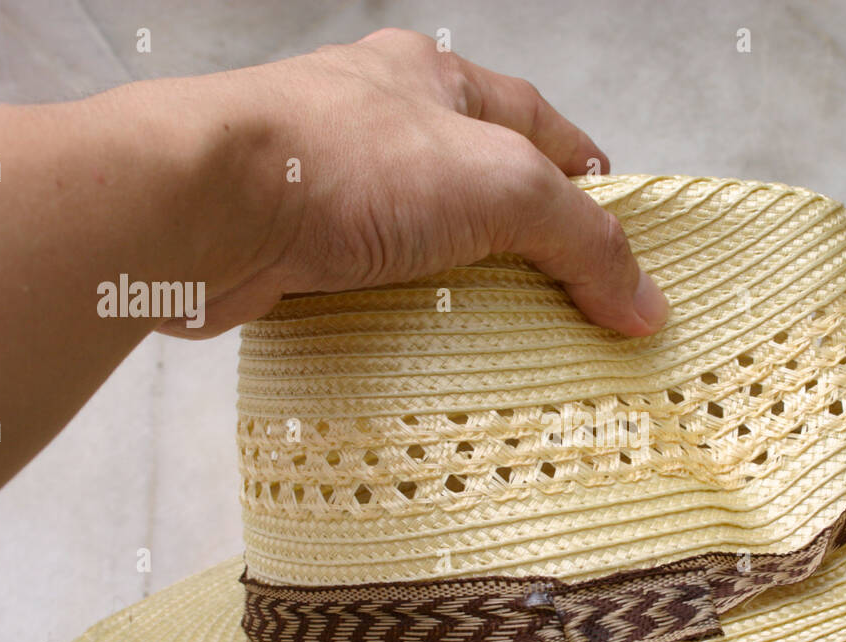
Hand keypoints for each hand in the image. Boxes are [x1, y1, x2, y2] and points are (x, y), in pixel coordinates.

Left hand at [159, 27, 670, 338]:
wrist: (199, 209)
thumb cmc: (342, 163)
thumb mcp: (502, 186)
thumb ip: (583, 240)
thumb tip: (645, 303)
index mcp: (436, 81)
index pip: (542, 129)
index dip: (591, 184)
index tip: (626, 248)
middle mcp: (385, 127)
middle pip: (485, 191)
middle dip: (533, 250)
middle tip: (579, 313)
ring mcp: (338, 190)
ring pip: (429, 245)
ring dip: (470, 292)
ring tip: (517, 347)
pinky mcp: (300, 250)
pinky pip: (379, 290)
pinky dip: (412, 321)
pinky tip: (436, 356)